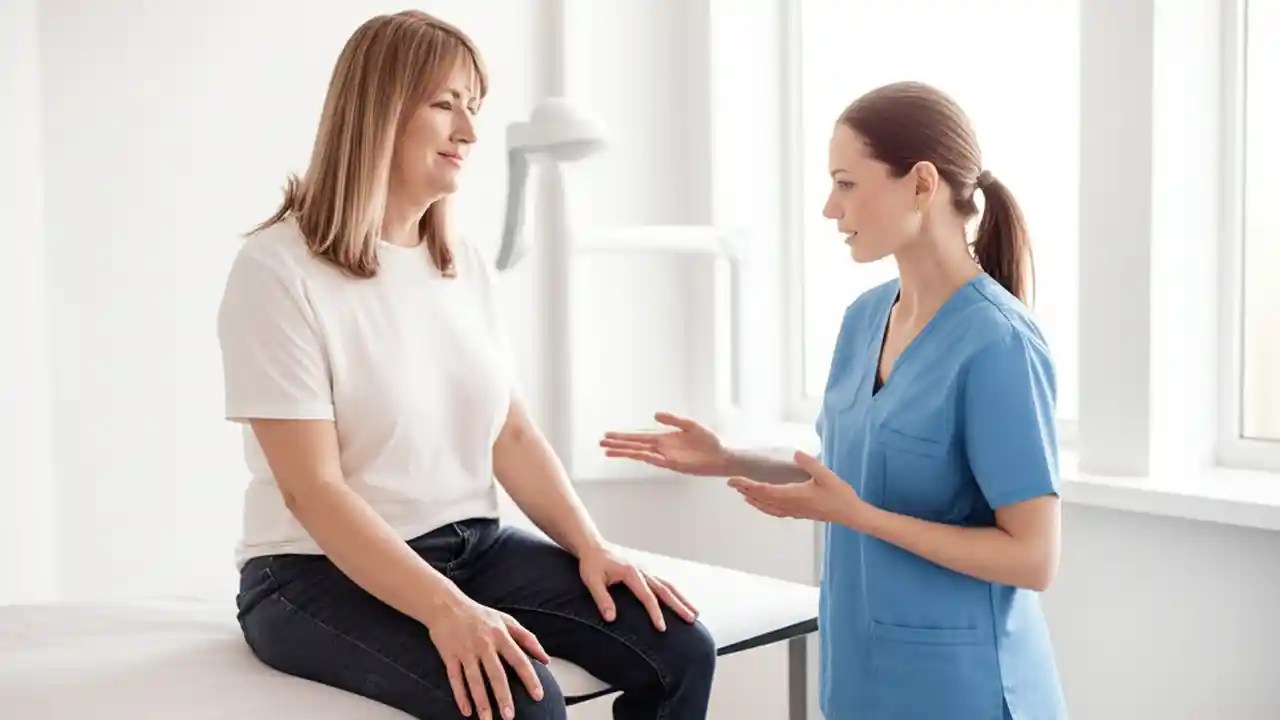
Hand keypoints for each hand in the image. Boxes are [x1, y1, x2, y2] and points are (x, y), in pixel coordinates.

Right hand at [425, 596, 550, 719]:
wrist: (446, 605)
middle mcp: (484, 644)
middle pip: (496, 674)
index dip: (530, 678)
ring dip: (482, 702)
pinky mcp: (449, 656)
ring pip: (474, 681)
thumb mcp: (506, 620)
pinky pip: (455, 679)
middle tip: (510, 716)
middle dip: (503, 697)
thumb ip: (527, 639)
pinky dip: (460, 696)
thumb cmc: (480, 615)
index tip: (538, 696)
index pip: (519, 660)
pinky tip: (466, 711)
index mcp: (501, 635)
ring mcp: (466, 651)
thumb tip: (546, 659)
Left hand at [578, 544, 698, 631]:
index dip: (655, 612)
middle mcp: (642, 571)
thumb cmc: (592, 563)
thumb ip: (602, 598)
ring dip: (682, 599)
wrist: (594, 547)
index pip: (647, 596)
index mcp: (631, 573)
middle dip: (679, 605)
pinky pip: (664, 583)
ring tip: (695, 613)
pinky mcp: (646, 572)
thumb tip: (611, 618)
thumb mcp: (591, 580)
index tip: (662, 628)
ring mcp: (646, 571)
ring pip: (668, 585)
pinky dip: (675, 593)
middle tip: (692, 619)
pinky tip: (681, 602)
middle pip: (665, 590)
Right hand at [600, 411, 729, 475]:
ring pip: (640, 454)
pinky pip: (656, 460)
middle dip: (618, 445)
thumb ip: (673, 419)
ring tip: (608, 452)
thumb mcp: (690, 425)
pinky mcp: (675, 465)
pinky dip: (645, 456)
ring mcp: (666, 458)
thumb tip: (654, 415)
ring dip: (625, 453)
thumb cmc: (709, 441)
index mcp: (664, 438)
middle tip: (600, 444)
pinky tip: (634, 454)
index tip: (608, 435)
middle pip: (634, 446)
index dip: (623, 436)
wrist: (722, 455)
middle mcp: (661, 448)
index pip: (638, 437)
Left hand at [728, 450, 869, 527]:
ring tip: (742, 494)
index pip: (764, 490)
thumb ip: (810, 463)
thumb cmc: (839, 494)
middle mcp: (790, 505)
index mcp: (793, 495)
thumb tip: (796, 453)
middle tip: (731, 484)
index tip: (734, 480)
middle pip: (761, 499)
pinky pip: (776, 512)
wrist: (850, 514)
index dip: (747, 485)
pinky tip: (763, 505)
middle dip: (745, 491)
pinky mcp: (799, 513)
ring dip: (753, 500)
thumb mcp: (826, 475)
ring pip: (767, 507)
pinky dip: (765, 508)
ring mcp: (794, 511)